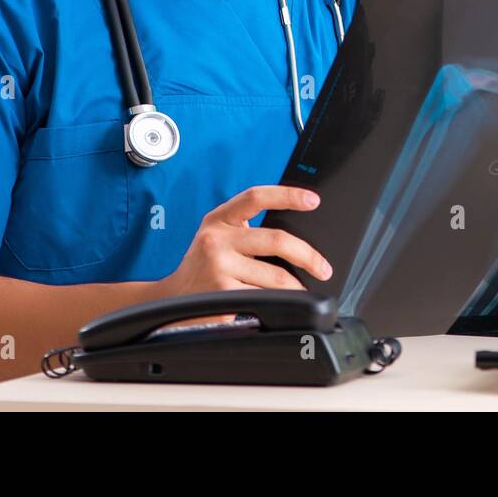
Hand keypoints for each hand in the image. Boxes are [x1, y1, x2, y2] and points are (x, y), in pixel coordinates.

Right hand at [157, 186, 333, 311]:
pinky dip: (280, 300)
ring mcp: (219, 265)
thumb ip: (246, 228)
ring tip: (306, 288)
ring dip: (297, 285)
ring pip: (275, 275)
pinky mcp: (222, 291)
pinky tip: (286, 301)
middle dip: (308, 255)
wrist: (173, 296)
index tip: (313, 201)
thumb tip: (296, 233)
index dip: (287, 195)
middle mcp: (216, 238)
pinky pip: (264, 295)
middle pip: (276, 240)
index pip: (256, 197)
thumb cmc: (205, 264)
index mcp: (219, 218)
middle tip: (323, 267)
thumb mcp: (218, 236)